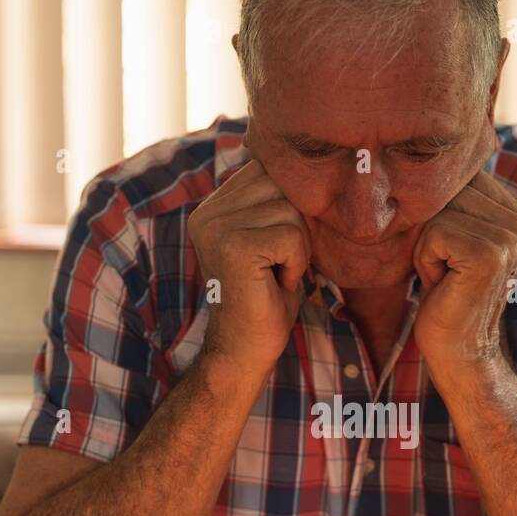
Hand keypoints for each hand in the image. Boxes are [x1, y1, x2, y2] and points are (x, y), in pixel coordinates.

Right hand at [187, 159, 310, 375]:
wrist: (245, 349)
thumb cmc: (266, 298)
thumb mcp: (271, 239)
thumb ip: (275, 202)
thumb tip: (308, 166)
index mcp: (213, 206)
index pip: (269, 172)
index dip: (290, 209)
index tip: (278, 249)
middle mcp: (208, 212)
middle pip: (282, 187)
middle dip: (296, 227)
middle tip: (279, 264)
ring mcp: (217, 228)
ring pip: (291, 211)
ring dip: (298, 249)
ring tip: (277, 275)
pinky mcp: (234, 247)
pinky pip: (292, 236)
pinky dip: (296, 264)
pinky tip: (277, 283)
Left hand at [412, 171, 516, 373]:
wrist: (458, 351)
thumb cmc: (445, 295)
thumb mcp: (454, 238)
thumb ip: (456, 201)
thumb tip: (426, 154)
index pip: (461, 180)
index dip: (440, 216)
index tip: (451, 255)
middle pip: (448, 192)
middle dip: (432, 230)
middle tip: (446, 269)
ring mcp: (510, 238)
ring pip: (438, 212)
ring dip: (427, 247)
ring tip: (445, 276)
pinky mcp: (489, 255)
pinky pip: (434, 233)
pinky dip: (425, 260)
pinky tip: (442, 284)